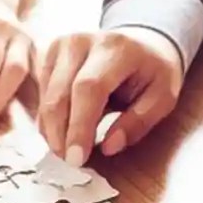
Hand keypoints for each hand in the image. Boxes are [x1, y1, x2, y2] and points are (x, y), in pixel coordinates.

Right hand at [37, 27, 183, 165]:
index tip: (77, 159)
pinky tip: (61, 132)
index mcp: (116, 48)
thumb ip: (138, 123)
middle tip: (69, 162)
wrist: (139, 41)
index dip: (80, 126)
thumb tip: (109, 147)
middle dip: (60, 134)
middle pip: (59, 94)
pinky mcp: (48, 53)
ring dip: (52, 130)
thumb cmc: (152, 72)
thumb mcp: (162, 98)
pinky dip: (48, 119)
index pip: (88, 88)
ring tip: (66, 150)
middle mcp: (82, 41)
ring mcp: (60, 45)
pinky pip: (40, 94)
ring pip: (45, 97)